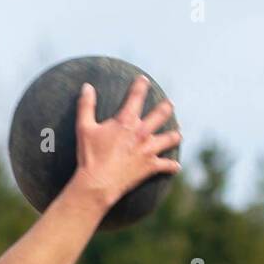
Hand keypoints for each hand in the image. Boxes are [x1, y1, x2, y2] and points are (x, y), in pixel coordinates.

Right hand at [69, 75, 180, 209]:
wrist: (99, 183)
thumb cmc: (90, 155)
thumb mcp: (84, 128)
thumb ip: (86, 105)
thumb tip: (86, 86)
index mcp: (126, 121)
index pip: (136, 97)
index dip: (140, 86)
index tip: (144, 80)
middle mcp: (141, 133)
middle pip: (160, 115)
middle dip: (166, 107)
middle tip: (169, 104)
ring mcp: (148, 150)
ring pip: (169, 139)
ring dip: (175, 136)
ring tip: (179, 134)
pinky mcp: (150, 167)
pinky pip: (166, 166)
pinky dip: (172, 167)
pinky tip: (176, 167)